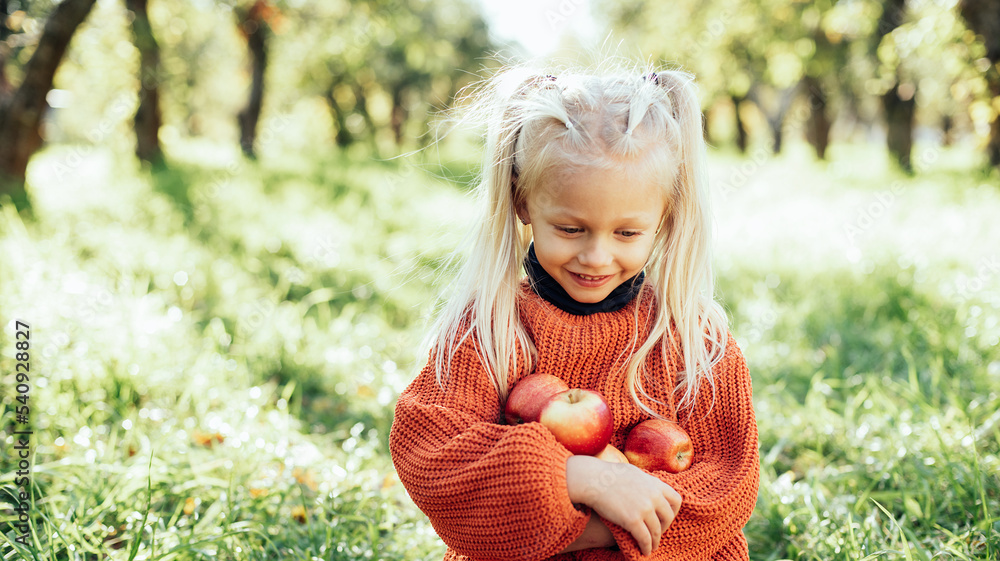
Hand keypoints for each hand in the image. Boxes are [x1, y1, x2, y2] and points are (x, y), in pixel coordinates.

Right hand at [566, 455, 681, 555]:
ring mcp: (644, 508)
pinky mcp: (633, 520)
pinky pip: (645, 538)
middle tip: (657, 533)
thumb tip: (649, 486)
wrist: (593, 480)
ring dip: (654, 541)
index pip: (676, 500)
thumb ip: (645, 481)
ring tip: (650, 547)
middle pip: (668, 517)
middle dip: (664, 528)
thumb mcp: (633, 472)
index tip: (665, 518)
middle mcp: (653, 496)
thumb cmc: (608, 474)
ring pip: (656, 531)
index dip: (673, 511)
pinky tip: (644, 551)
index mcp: (655, 483)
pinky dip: (646, 547)